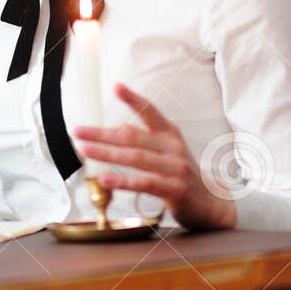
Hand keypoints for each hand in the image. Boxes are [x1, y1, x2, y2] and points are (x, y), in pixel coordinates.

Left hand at [73, 83, 236, 231]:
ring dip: (107, 154)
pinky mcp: (175, 189)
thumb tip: (116, 131)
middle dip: (103, 133)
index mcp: (171, 135)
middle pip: (133, 136)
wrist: (212, 203)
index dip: (133, 99)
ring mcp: (176, 168)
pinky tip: (105, 179)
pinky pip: (144, 183)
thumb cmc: (182, 176)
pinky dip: (123, 180)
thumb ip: (146, 141)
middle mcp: (173, 148)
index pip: (151, 111)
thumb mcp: (169, 152)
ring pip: (136, 158)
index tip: (115, 86)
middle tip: (78, 131)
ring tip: (85, 150)